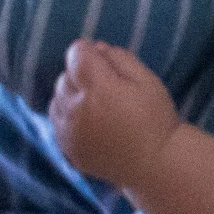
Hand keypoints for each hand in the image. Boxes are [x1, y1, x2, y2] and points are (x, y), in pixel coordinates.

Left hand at [50, 40, 183, 185]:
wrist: (155, 165)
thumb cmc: (156, 119)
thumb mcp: (149, 81)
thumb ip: (121, 59)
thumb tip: (97, 48)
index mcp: (99, 88)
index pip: (76, 55)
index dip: (88, 51)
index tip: (100, 56)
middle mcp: (77, 108)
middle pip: (65, 76)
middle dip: (80, 73)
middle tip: (104, 83)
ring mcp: (68, 131)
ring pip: (57, 98)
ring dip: (71, 94)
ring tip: (95, 102)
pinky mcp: (67, 148)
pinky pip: (57, 121)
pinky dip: (67, 114)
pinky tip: (88, 119)